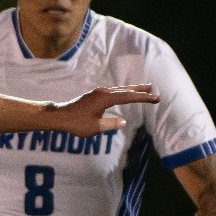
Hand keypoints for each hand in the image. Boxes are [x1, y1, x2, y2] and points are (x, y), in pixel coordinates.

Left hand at [45, 84, 159, 136]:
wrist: (60, 116)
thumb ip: (110, 124)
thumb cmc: (76, 123)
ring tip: (144, 88)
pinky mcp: (95, 95)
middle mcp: (103, 92)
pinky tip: (125, 94)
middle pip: (126, 90)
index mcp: (106, 99)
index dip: (143, 98)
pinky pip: (114, 92)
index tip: (155, 98)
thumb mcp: (95, 127)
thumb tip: (123, 121)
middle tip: (153, 89)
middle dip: (140, 90)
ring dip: (132, 89)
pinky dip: (123, 92)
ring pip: (120, 90)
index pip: (129, 97)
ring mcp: (99, 93)